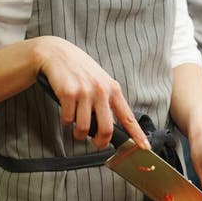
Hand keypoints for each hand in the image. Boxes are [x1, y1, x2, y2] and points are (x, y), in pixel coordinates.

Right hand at [35, 36, 149, 150]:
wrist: (57, 53)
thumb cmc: (80, 69)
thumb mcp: (101, 80)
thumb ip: (107, 100)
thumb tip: (110, 125)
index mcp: (113, 89)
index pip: (128, 117)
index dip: (137, 135)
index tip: (144, 147)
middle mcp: (101, 91)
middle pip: (106, 129)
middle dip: (100, 142)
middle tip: (96, 143)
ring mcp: (85, 92)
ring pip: (84, 128)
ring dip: (78, 133)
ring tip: (76, 125)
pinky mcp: (68, 93)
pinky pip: (68, 120)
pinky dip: (66, 120)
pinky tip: (66, 110)